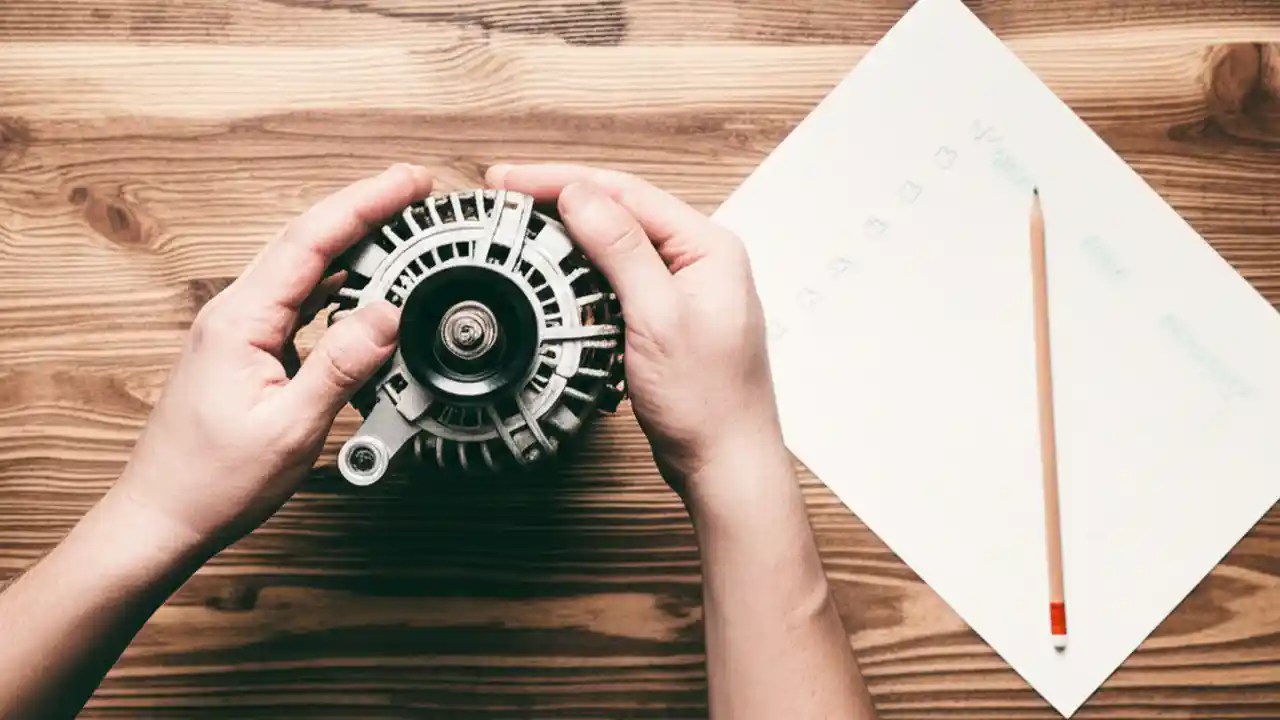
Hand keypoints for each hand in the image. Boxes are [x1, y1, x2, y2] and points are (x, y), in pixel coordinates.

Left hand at [110, 164, 432, 553]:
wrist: (162, 518)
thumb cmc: (213, 483)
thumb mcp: (291, 427)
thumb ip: (343, 366)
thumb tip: (388, 313)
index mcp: (241, 321)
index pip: (312, 240)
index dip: (366, 202)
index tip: (410, 182)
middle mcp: (234, 314)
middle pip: (307, 241)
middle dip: (366, 210)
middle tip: (417, 195)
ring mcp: (237, 330)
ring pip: (304, 269)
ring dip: (354, 247)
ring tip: (403, 235)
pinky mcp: (246, 349)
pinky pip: (298, 301)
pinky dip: (338, 286)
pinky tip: (362, 290)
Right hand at [487, 163, 784, 506]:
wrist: (725, 464)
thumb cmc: (708, 402)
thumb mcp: (657, 316)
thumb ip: (621, 249)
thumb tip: (580, 195)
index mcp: (709, 247)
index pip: (626, 192)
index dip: (563, 180)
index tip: (513, 179)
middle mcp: (700, 260)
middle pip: (621, 210)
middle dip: (561, 198)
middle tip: (506, 194)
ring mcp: (683, 289)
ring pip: (617, 244)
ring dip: (569, 233)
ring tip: (523, 224)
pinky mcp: (665, 317)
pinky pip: (619, 279)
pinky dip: (583, 272)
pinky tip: (556, 272)